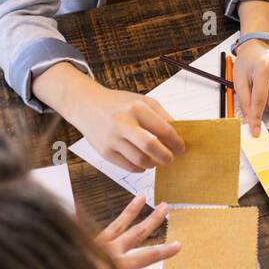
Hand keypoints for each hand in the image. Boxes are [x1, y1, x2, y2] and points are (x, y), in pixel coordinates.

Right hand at [71, 83, 185, 172]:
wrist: (87, 105)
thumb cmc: (119, 103)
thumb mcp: (142, 101)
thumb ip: (161, 116)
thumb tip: (177, 135)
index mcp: (136, 108)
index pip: (163, 129)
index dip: (176, 142)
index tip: (181, 148)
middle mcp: (123, 123)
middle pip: (150, 146)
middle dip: (166, 156)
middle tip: (171, 159)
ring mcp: (112, 139)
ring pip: (140, 160)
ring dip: (153, 164)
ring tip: (156, 160)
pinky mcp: (104, 151)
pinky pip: (128, 166)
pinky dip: (140, 168)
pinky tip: (143, 163)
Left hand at [96, 192, 181, 268]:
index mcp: (116, 267)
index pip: (147, 257)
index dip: (164, 251)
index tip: (180, 243)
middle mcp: (106, 251)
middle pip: (134, 232)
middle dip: (152, 220)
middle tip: (166, 206)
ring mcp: (91, 244)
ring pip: (116, 223)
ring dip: (130, 210)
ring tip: (141, 196)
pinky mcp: (77, 243)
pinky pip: (92, 228)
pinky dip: (98, 220)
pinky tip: (89, 209)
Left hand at [232, 41, 268, 135]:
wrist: (258, 50)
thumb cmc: (247, 65)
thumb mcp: (239, 81)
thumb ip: (244, 101)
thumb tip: (251, 120)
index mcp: (264, 68)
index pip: (260, 100)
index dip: (256, 117)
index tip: (256, 131)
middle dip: (262, 104)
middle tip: (257, 90)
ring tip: (267, 87)